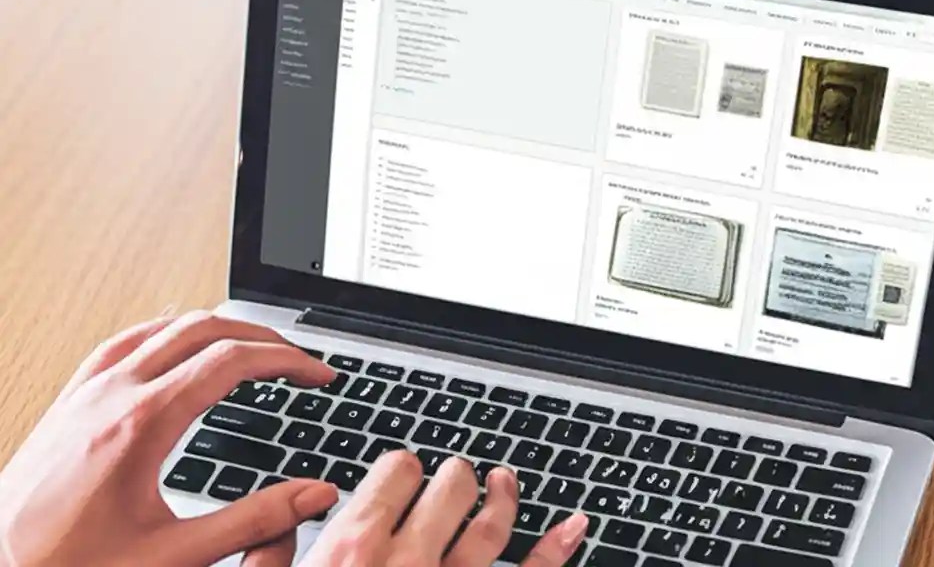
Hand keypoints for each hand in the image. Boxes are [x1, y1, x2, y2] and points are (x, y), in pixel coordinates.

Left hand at [0, 311, 339, 565]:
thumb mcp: (173, 556)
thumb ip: (253, 522)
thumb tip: (312, 496)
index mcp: (142, 423)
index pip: (234, 361)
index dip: (289, 361)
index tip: (318, 374)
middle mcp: (113, 394)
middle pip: (206, 328)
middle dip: (264, 338)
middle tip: (300, 360)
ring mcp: (87, 392)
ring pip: (166, 325)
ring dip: (220, 327)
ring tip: (255, 347)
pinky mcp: (70, 402)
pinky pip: (125, 341)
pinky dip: (169, 331)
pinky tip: (180, 343)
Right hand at [255, 453, 588, 566]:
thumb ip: (266, 559)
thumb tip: (283, 519)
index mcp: (350, 550)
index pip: (396, 471)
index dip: (403, 468)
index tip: (402, 476)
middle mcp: (407, 562)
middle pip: (450, 486)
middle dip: (453, 476)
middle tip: (452, 479)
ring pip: (493, 525)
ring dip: (504, 496)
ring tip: (504, 483)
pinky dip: (556, 550)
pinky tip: (574, 527)